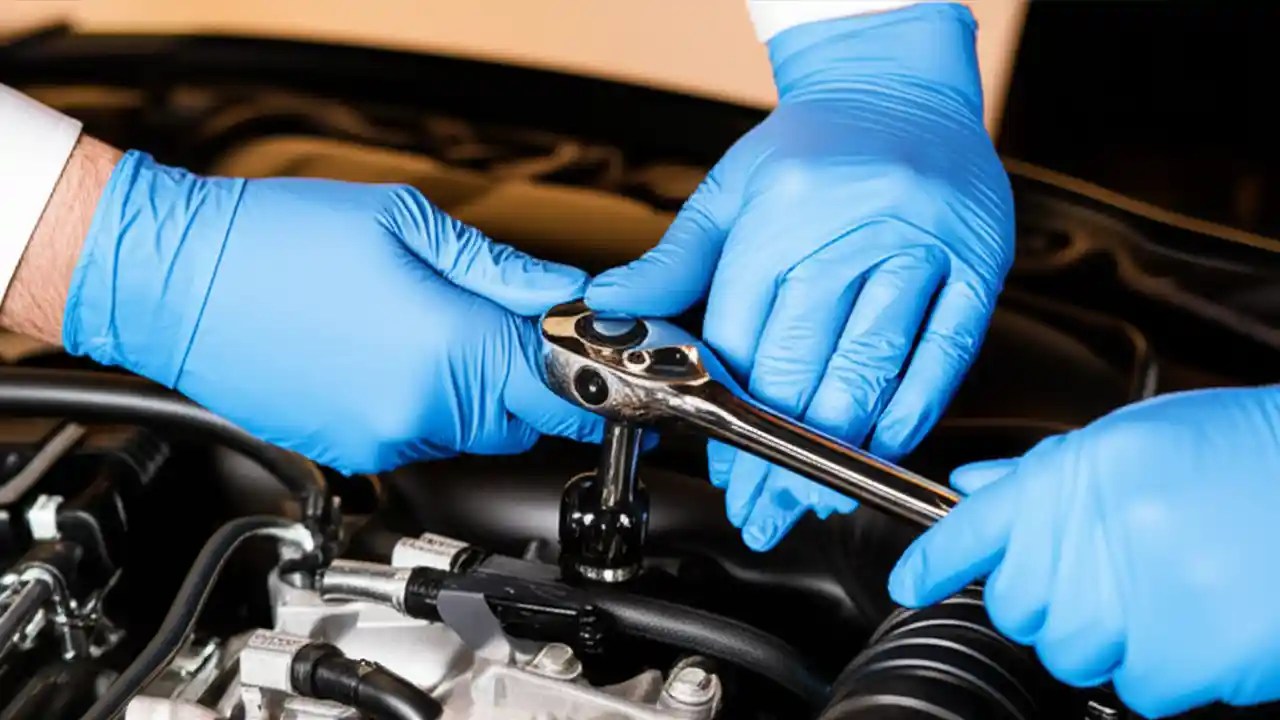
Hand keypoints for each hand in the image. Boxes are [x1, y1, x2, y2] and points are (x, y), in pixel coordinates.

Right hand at [62, 151, 602, 473]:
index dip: (587, 379)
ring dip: (476, 391)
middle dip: (529, 379)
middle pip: (521, 419)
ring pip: (471, 431)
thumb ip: (497, 268)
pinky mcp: (349, 446)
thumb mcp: (405, 223)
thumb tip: (560, 292)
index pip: (559, 391)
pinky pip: (418, 435)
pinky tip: (390, 352)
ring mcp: (381, 434)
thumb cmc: (276, 240)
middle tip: (505, 325)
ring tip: (430, 328)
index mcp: (448, 347)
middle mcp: (419, 407)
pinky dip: (426, 404)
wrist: (177, 281)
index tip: (597, 365)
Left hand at [585, 4, 1013, 549]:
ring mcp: (925, 247)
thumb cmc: (812, 147)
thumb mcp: (731, 190)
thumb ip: (674, 260)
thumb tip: (611, 306)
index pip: (744, 332)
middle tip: (760, 508)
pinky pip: (943, 356)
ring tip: (809, 501)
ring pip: (872, 370)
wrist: (900, 91)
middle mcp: (859, 225)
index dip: (726, 409)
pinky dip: (910, 412)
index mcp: (785, 207)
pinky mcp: (977, 265)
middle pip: (805, 365)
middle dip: (775, 454)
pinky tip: (877, 453)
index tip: (721, 461)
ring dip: (836, 451)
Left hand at [888, 385, 1279, 717]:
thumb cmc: (1249, 456)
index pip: (973, 525)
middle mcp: (1094, 537)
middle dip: (1052, 600)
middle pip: (1016, 607)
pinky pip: (1137, 688)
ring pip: (1071, 653)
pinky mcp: (1182, 659)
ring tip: (1171, 589)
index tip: (910, 581)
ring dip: (1110, 636)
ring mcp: (1136, 602)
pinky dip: (1166, 669)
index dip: (933, 560)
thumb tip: (975, 482)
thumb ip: (1048, 470)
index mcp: (1077, 474)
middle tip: (1110, 573)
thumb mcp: (1140, 441)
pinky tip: (1203, 621)